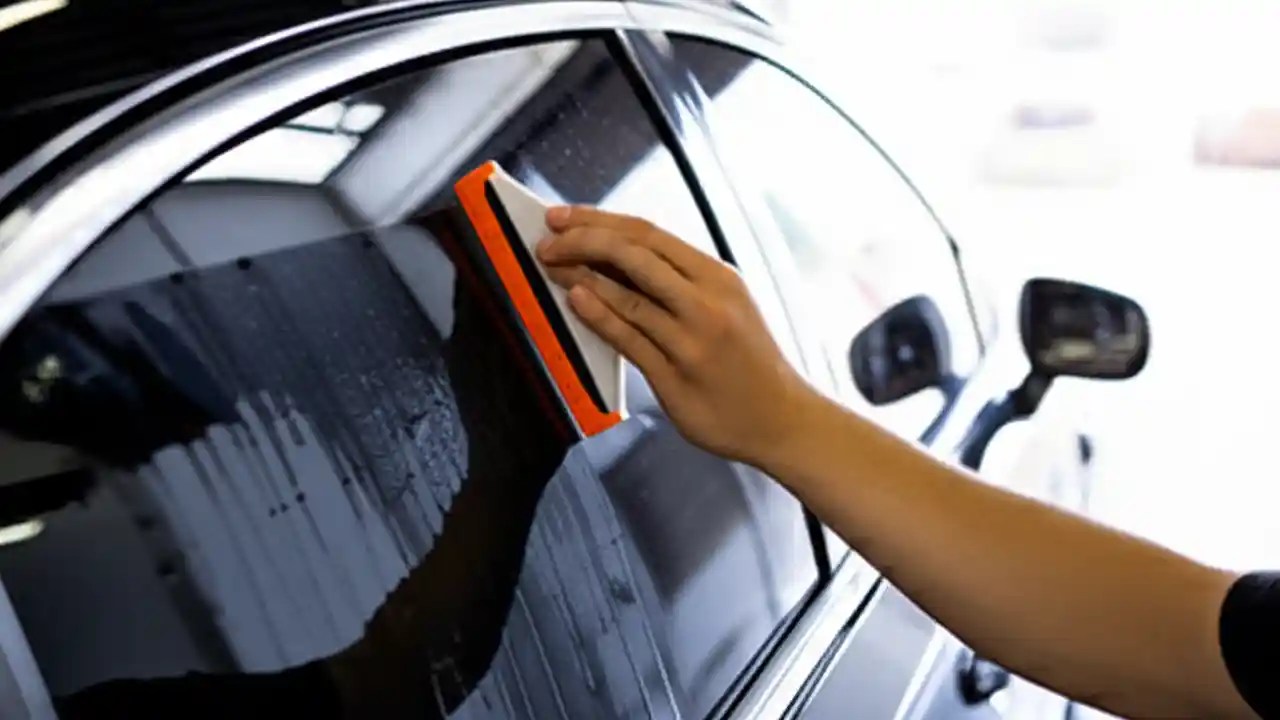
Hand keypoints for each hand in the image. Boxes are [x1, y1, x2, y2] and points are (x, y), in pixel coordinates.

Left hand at [537, 205, 821, 467]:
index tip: (563, 216)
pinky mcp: (675, 376)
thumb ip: (679, 284)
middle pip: (634, 254)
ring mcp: (691, 339)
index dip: (599, 220)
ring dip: (581, 275)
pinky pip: (629, 339)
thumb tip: (614, 260)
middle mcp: (706, 302)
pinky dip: (599, 316)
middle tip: (546, 239)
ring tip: (549, 264)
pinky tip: (575, 301)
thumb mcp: (727, 306)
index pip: (648, 234)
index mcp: (717, 277)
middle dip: (583, 239)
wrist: (781, 419)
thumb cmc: (748, 362)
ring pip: (628, 295)